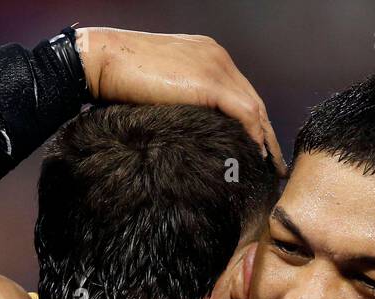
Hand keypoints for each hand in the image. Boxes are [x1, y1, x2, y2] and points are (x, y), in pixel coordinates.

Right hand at [77, 28, 285, 174]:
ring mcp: (216, 67)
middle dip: (266, 133)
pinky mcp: (209, 82)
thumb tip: (188, 133)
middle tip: (273, 164)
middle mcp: (217, 57)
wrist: (101, 61)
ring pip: (255, 108)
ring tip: (270, 169)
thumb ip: (181, 103)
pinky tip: (257, 157)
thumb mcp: (159, 89)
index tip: (258, 147)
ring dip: (265, 141)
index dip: (252, 121)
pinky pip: (245, 113)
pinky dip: (254, 136)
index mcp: (207, 54)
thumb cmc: (120, 78)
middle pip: (253, 100)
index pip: (239, 92)